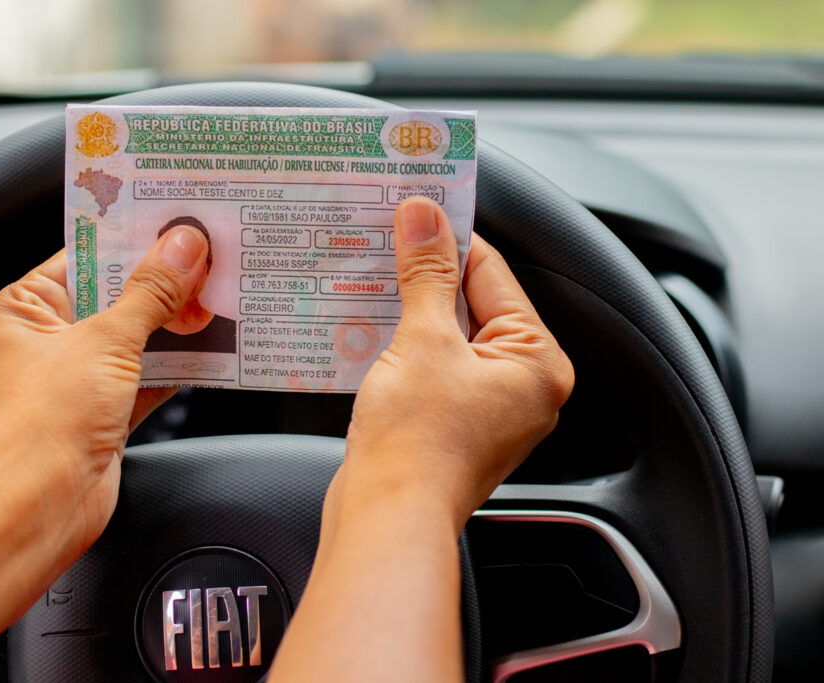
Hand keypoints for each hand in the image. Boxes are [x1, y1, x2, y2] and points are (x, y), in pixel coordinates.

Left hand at [0, 225, 209, 548]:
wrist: (39, 506)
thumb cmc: (43, 422)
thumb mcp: (105, 341)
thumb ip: (150, 294)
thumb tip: (182, 248)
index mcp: (24, 310)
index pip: (82, 257)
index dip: (129, 240)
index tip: (173, 223)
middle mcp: (46, 341)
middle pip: (113, 296)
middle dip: (160, 283)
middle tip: (207, 257)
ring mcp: (76, 378)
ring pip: (134, 338)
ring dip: (173, 325)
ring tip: (216, 297)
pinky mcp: (102, 412)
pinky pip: (146, 376)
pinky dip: (176, 366)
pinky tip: (210, 350)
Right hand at [343, 196, 573, 523]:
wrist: (386, 518)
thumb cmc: (416, 445)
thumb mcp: (423, 341)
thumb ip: (427, 273)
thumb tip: (425, 217)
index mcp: (537, 362)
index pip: (494, 274)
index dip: (450, 237)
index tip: (416, 209)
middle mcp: (523, 386)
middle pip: (473, 304)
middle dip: (427, 274)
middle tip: (388, 238)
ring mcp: (489, 408)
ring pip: (450, 336)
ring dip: (412, 308)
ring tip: (373, 277)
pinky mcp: (455, 423)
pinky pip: (435, 365)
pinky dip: (407, 343)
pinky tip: (372, 324)